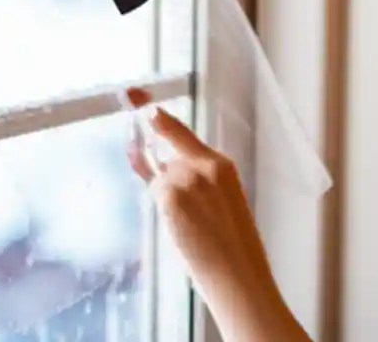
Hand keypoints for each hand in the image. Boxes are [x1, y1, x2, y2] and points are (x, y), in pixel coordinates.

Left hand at [125, 89, 310, 341]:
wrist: (239, 277)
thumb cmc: (233, 250)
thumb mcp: (219, 205)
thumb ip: (193, 182)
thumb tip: (160, 171)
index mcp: (222, 165)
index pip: (179, 132)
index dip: (155, 116)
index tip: (137, 100)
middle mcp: (204, 163)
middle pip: (165, 157)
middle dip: (162, 177)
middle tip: (182, 207)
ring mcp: (185, 176)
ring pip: (159, 180)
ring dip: (167, 202)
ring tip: (194, 231)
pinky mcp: (169, 193)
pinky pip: (154, 194)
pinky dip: (163, 210)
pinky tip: (184, 230)